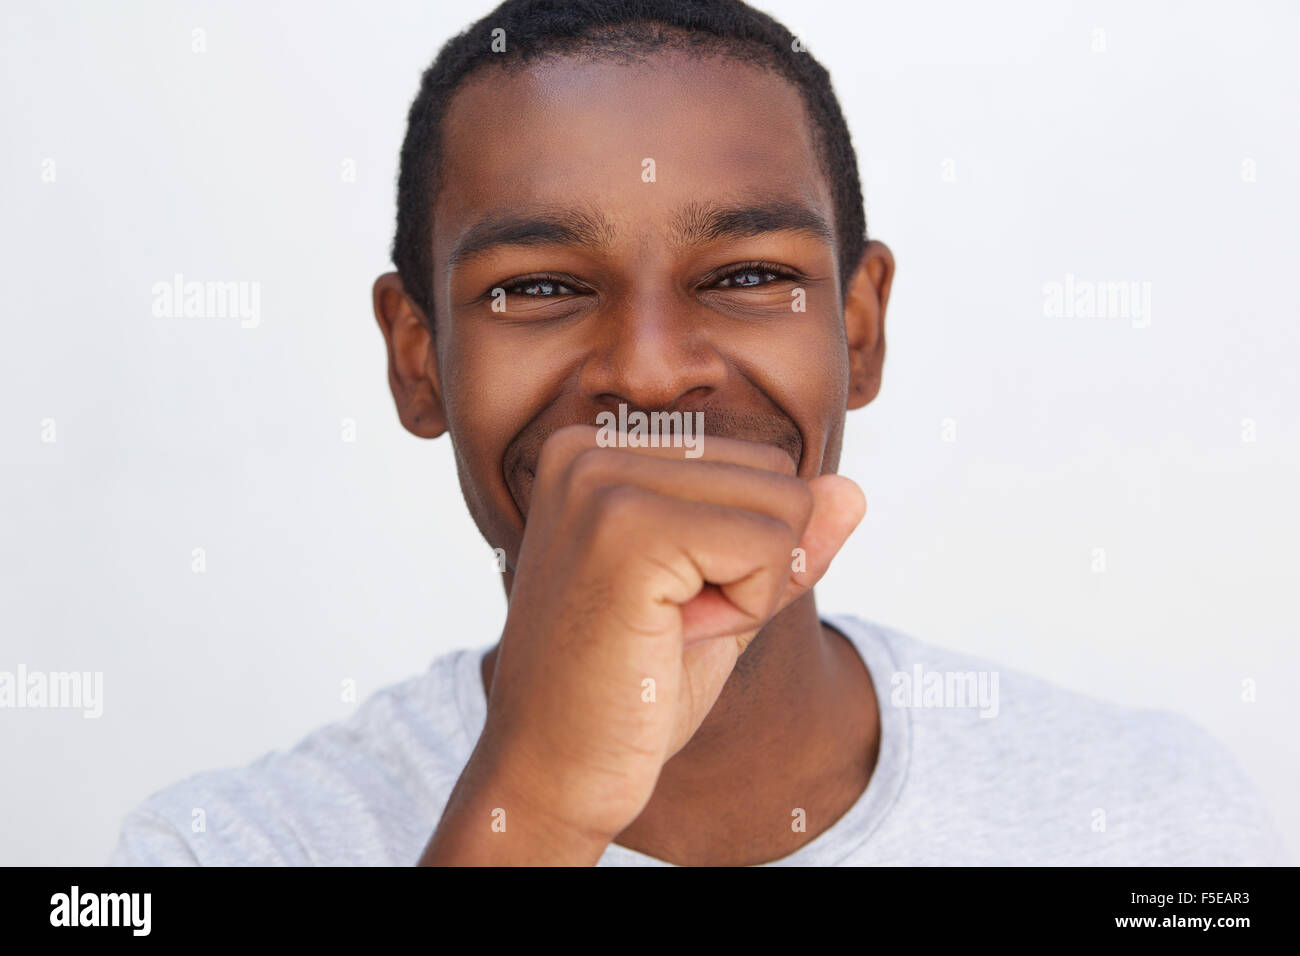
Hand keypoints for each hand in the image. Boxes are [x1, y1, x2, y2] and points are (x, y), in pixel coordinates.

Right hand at [423, 424, 864, 861]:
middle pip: (776, 474)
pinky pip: (768, 547)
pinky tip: (669, 639)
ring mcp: (601, 481)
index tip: (663, 604)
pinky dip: (745, 611)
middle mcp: (589, 448)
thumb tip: (852, 489)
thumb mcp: (722, 600)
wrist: (552, 775)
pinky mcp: (624, 528)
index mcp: (598, 451)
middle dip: (754, 566)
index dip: (743, 552)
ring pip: (784, 505)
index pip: (757, 463)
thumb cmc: (627, 692)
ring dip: (750, 589)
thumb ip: (782, 541)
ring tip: (664, 628)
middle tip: (666, 623)